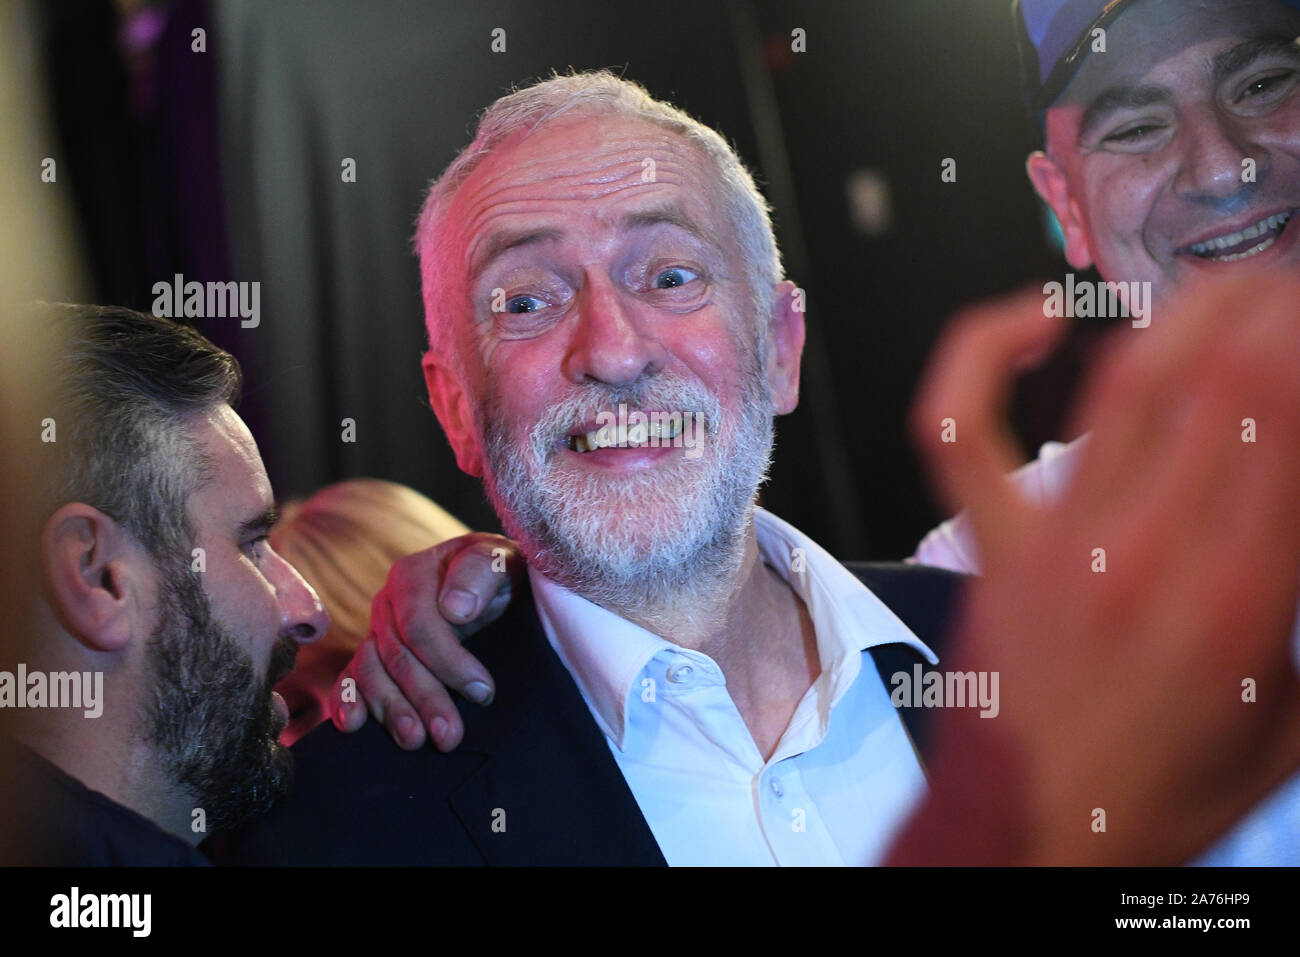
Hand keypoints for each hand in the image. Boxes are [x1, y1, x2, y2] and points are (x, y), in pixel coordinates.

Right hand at [332, 533, 523, 750]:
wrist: (492, 583)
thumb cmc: (499, 573)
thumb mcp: (500, 561)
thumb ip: (481, 572)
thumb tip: (454, 608)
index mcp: (412, 575)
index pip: (419, 626)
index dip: (449, 662)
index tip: (483, 692)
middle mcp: (387, 603)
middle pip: (397, 656)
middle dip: (423, 698)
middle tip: (448, 735)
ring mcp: (377, 630)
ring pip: (372, 673)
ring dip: (390, 710)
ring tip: (414, 741)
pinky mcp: (375, 655)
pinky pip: (352, 677)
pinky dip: (347, 700)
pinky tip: (352, 725)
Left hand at [894, 274, 1299, 864]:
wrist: (1035, 833)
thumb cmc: (1160, 790)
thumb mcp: (1293, 721)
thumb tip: (1297, 500)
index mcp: (1234, 598)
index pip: (1286, 409)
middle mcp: (1141, 552)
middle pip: (1214, 371)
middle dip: (1268, 302)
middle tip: (1292, 286)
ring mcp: (1050, 542)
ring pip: (1117, 377)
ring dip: (1179, 308)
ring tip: (1225, 286)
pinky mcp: (987, 545)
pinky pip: (959, 427)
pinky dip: (984, 354)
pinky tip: (1035, 315)